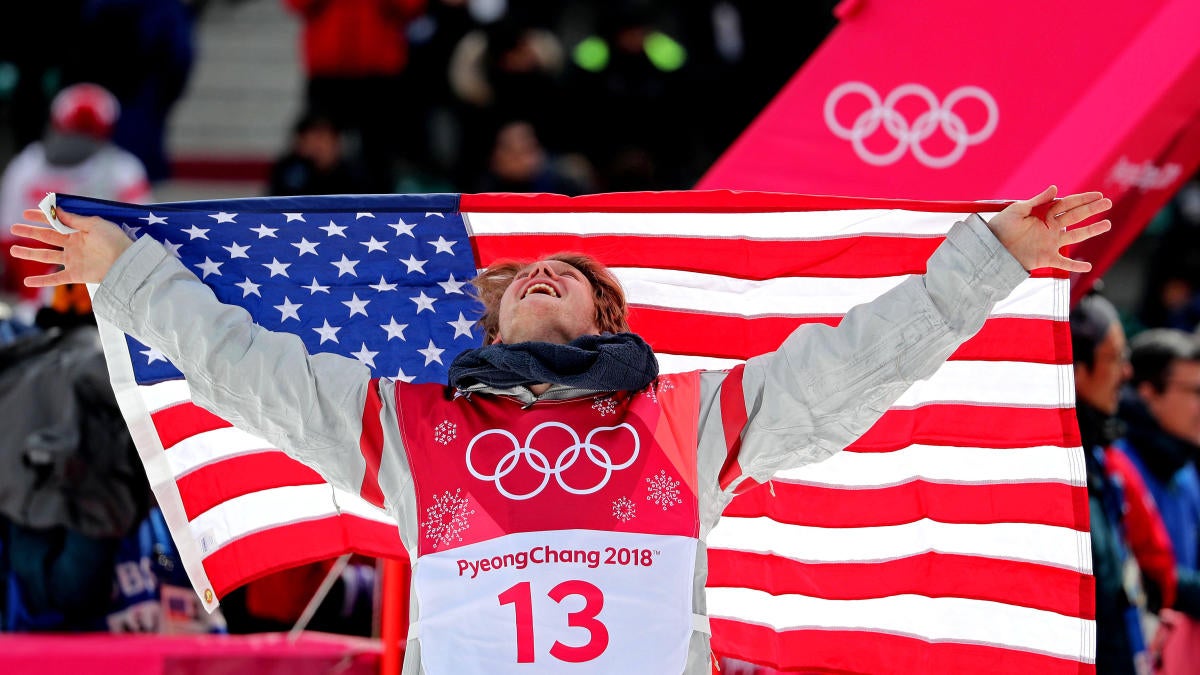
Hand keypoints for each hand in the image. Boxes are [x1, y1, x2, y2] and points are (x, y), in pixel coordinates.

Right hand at [9, 208, 131, 286]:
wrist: (127, 261)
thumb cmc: (116, 240)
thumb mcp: (96, 224)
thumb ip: (75, 219)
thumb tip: (57, 210)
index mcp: (79, 232)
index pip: (55, 222)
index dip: (41, 217)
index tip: (25, 213)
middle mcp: (74, 245)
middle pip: (47, 237)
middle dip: (30, 232)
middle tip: (13, 228)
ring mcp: (73, 260)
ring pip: (46, 256)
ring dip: (30, 253)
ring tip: (13, 250)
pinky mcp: (76, 275)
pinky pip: (56, 279)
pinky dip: (41, 281)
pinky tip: (28, 282)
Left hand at [986, 186, 1111, 271]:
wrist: (991, 248)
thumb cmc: (1001, 226)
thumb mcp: (1017, 210)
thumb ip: (1037, 200)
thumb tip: (1055, 188)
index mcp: (1044, 215)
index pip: (1067, 204)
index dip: (1082, 199)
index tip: (1098, 194)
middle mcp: (1051, 228)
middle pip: (1075, 217)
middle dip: (1092, 210)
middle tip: (1108, 203)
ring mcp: (1050, 243)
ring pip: (1076, 236)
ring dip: (1091, 231)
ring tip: (1107, 225)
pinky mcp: (1046, 258)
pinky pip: (1064, 264)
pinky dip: (1075, 267)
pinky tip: (1088, 267)